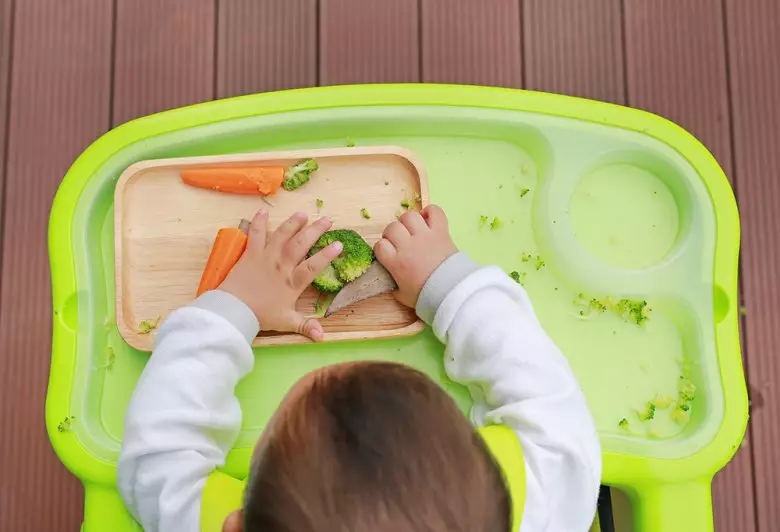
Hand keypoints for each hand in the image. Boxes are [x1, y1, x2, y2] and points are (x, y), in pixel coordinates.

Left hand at [219, 210, 342, 340]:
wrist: (234, 310)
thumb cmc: (260, 316)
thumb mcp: (286, 322)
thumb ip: (305, 326)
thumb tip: (322, 337)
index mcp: (293, 282)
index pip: (314, 266)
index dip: (327, 254)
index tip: (339, 244)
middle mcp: (282, 265)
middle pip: (301, 244)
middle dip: (316, 231)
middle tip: (327, 219)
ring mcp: (266, 257)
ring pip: (282, 235)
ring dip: (293, 223)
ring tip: (303, 214)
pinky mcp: (250, 253)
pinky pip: (255, 234)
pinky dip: (259, 221)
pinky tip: (263, 211)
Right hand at [374, 205, 457, 307]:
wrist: (452, 292)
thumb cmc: (426, 296)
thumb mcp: (403, 296)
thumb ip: (394, 287)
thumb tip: (391, 282)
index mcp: (396, 262)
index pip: (380, 245)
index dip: (383, 248)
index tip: (389, 253)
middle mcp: (408, 246)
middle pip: (392, 228)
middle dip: (393, 233)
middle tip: (400, 241)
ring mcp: (425, 236)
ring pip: (409, 216)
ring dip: (408, 222)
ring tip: (413, 230)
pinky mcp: (441, 231)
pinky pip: (435, 211)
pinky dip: (430, 212)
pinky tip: (427, 219)